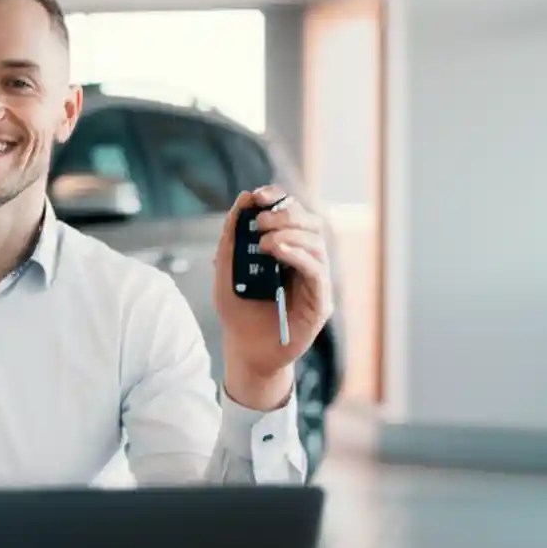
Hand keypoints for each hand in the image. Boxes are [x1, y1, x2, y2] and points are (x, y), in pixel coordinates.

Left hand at [213, 185, 333, 402]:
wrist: (245, 352)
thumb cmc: (238, 312)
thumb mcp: (226, 271)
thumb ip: (231, 239)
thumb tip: (242, 200)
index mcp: (286, 248)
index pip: (292, 213)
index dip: (278, 198)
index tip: (258, 195)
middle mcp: (305, 260)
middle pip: (309, 222)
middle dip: (285, 214)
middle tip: (259, 221)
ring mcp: (315, 280)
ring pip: (316, 243)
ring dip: (289, 234)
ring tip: (263, 241)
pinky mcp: (320, 302)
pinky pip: (316, 270)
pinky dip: (297, 256)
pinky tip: (276, 251)